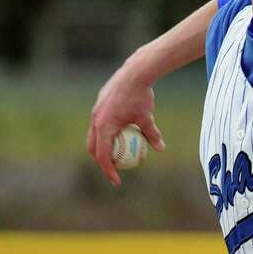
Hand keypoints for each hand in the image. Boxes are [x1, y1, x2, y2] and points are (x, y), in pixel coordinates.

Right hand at [86, 55, 165, 184]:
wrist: (133, 73)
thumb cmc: (141, 97)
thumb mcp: (147, 118)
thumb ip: (152, 135)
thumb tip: (160, 148)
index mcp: (104, 126)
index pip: (102, 155)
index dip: (108, 170)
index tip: (117, 180)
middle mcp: (95, 119)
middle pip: (92, 147)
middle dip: (101, 161)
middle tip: (114, 169)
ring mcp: (95, 111)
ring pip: (94, 135)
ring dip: (101, 147)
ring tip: (115, 154)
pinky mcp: (99, 104)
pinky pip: (99, 124)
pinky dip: (105, 133)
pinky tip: (119, 133)